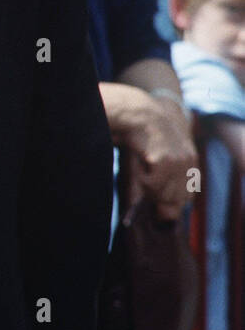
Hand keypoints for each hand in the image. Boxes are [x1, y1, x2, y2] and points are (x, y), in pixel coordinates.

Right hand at [104, 84, 196, 220]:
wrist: (139, 113)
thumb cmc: (145, 136)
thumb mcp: (158, 158)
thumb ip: (164, 184)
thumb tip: (167, 216)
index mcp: (191, 162)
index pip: (186, 197)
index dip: (169, 202)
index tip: (156, 204)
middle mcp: (189, 163)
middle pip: (175, 199)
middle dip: (157, 197)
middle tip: (144, 183)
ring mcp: (179, 162)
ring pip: (163, 194)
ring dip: (149, 187)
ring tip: (142, 169)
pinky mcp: (166, 161)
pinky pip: (152, 184)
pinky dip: (141, 179)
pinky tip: (140, 163)